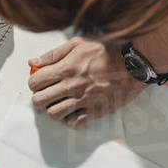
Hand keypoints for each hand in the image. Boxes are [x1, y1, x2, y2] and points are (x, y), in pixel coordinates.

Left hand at [28, 37, 145, 127]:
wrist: (134, 64)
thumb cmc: (107, 51)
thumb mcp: (78, 44)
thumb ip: (53, 54)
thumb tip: (33, 62)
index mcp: (65, 69)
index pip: (34, 83)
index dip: (34, 82)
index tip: (40, 81)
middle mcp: (72, 87)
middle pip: (39, 101)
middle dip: (39, 97)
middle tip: (46, 93)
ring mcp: (83, 101)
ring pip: (54, 114)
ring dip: (53, 109)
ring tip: (60, 102)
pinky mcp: (95, 111)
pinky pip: (74, 123)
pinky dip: (70, 119)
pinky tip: (74, 109)